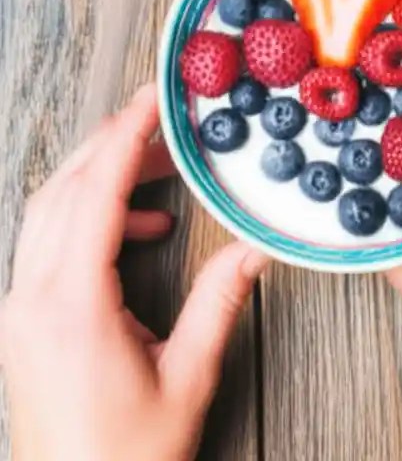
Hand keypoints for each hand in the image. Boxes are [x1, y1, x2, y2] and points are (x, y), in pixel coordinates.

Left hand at [1, 85, 269, 460]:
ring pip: (48, 214)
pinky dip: (89, 220)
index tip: (152, 101)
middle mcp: (33, 301)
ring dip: (100, 180)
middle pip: (63, 191)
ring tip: (159, 170)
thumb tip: (253, 246)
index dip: (126, 139)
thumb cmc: (124, 456)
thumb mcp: (188, 376)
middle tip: (162, 120)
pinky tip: (140, 230)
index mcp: (71, 307)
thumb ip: (218, 302)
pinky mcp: (24, 324)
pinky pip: (48, 246)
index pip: (94, 196)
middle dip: (114, 145)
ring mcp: (20, 312)